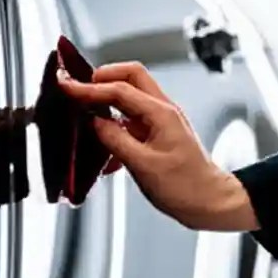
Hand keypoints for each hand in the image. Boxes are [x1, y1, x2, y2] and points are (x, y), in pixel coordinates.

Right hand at [59, 62, 258, 231]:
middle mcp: (163, 110)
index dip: (89, 88)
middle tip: (79, 89)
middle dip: (103, 78)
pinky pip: (131, 119)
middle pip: (130, 76)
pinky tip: (104, 149)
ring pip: (131, 95)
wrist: (210, 202)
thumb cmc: (186, 187)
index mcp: (161, 114)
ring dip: (107, 100)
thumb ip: (115, 141)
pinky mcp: (158, 133)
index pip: (119, 89)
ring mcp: (162, 120)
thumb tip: (94, 123)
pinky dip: (114, 125)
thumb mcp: (143, 166)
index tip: (66, 86)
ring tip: (86, 113)